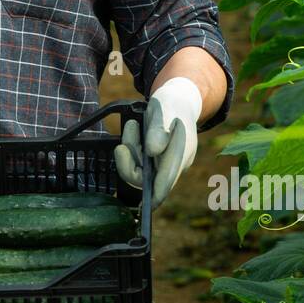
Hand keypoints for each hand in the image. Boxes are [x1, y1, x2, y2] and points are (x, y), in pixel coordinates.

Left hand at [114, 77, 202, 206]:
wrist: (177, 97)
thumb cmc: (172, 104)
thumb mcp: (165, 110)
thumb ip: (159, 130)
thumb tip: (153, 150)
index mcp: (182, 153)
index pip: (166, 181)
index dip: (154, 194)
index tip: (143, 205)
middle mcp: (175, 163)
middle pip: (150, 179)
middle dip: (130, 165)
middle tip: (121, 145)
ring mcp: (166, 162)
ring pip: (142, 169)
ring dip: (131, 150)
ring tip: (132, 126)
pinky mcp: (157, 158)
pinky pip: (140, 161)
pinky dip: (132, 147)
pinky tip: (134, 128)